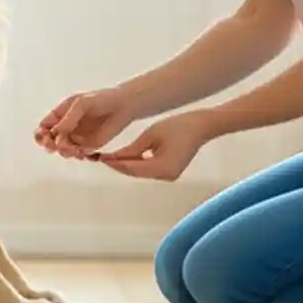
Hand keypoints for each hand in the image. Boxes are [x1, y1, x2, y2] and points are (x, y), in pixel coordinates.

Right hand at [34, 87, 136, 158]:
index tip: (46, 137)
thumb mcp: (82, 104)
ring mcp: (77, 138)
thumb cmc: (102, 99)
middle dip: (51, 146)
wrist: (124, 106)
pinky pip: (78, 155)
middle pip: (49, 142)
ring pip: (63, 151)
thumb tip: (55, 133)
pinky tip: (84, 151)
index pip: (44, 127)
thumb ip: (69, 118)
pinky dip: (78, 155)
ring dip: (66, 152)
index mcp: (60, 115)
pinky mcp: (89, 146)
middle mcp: (66, 128)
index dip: (40, 134)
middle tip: (60, 145)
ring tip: (75, 149)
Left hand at [95, 111, 210, 181]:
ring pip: (141, 172)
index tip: (101, 158)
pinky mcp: (170, 172)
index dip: (115, 163)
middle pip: (136, 173)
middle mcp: (165, 176)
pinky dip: (138, 164)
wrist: (201, 127)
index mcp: (162, 167)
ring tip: (109, 156)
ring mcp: (169, 176)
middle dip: (119, 165)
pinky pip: (149, 170)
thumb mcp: (151, 134)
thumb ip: (133, 148)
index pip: (132, 168)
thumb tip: (115, 157)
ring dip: (127, 165)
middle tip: (101, 158)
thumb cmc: (178, 126)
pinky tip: (126, 157)